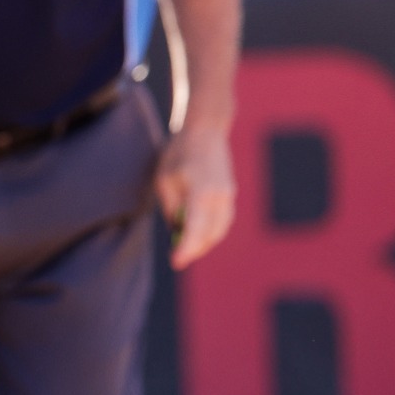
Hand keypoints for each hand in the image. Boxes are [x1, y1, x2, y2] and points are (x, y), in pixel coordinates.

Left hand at [155, 124, 235, 268]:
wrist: (206, 132)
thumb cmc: (179, 154)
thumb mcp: (165, 181)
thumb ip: (171, 208)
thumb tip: (177, 232)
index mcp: (202, 192)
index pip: (195, 228)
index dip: (186, 248)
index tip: (176, 262)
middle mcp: (220, 197)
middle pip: (210, 235)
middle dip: (194, 249)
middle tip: (177, 258)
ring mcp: (229, 197)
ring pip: (219, 231)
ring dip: (204, 242)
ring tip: (185, 247)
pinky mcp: (230, 196)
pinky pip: (222, 222)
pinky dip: (211, 232)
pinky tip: (197, 234)